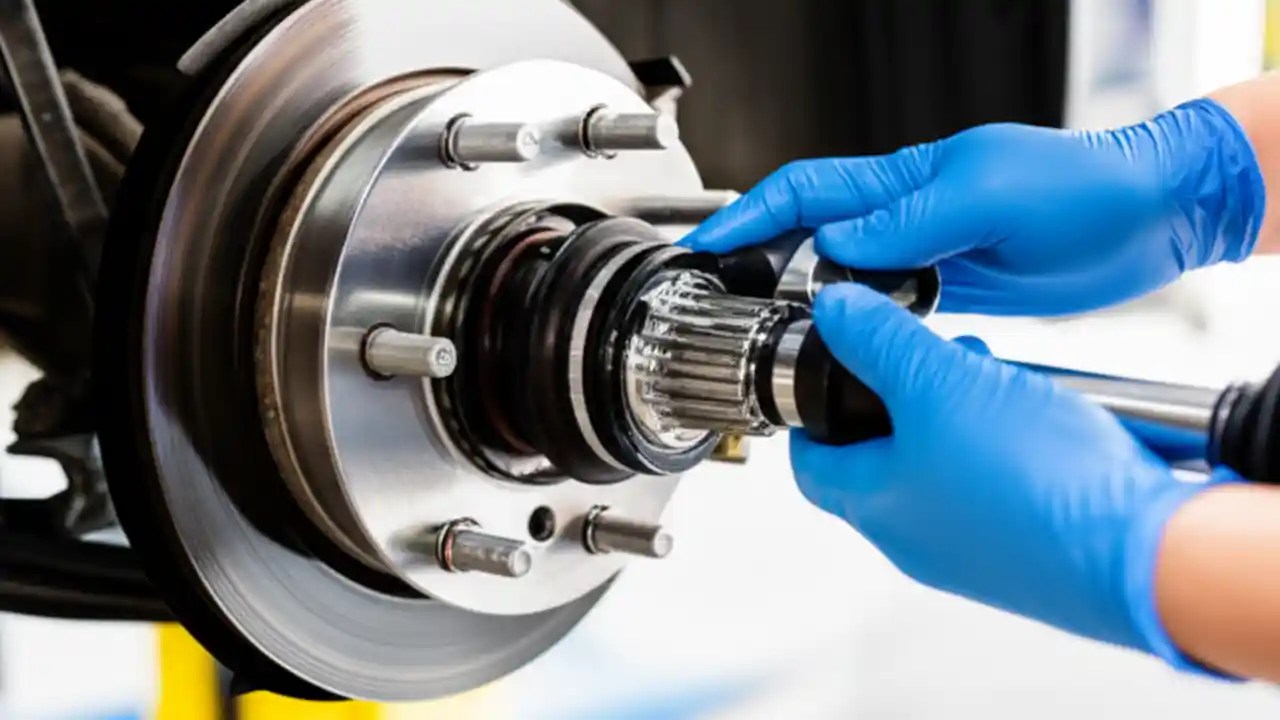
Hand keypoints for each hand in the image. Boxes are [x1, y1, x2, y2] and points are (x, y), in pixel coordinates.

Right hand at [683, 99, 1262, 315]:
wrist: (1146, 217)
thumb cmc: (1080, 186)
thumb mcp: (989, 194)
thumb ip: (910, 221)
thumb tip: (837, 246)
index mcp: (903, 178)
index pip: (802, 191)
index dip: (746, 217)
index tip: (704, 247)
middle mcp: (904, 214)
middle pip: (806, 233)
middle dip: (752, 258)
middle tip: (717, 297)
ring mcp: (923, 250)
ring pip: (837, 272)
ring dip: (794, 294)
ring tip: (759, 326)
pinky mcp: (948, 284)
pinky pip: (881, 300)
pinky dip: (849, 319)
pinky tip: (835, 340)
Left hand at [793, 283, 1232, 667]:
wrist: (1147, 552)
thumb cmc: (1037, 478)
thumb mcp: (942, 381)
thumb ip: (881, 340)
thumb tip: (833, 311)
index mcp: (877, 505)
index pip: (810, 463)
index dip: (809, 414)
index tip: (822, 374)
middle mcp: (918, 537)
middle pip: (878, 461)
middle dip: (897, 400)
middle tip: (923, 358)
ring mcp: (975, 549)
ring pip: (942, 469)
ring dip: (956, 416)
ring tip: (988, 375)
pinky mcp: (1030, 548)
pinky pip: (997, 487)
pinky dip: (1004, 444)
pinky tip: (1038, 415)